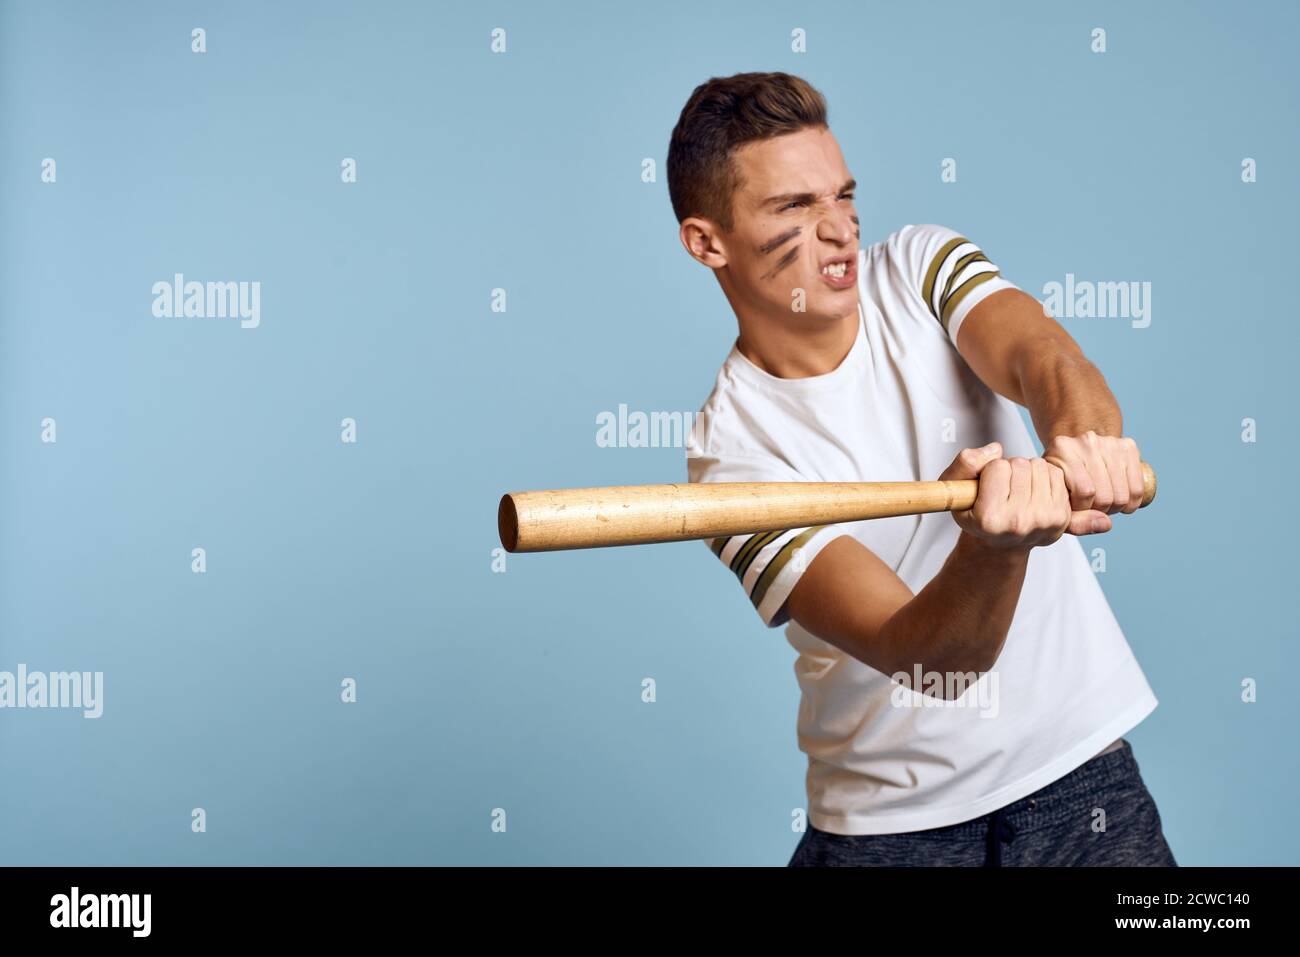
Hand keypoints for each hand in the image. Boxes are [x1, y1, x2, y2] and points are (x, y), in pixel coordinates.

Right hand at [940, 443, 1071, 549]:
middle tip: (1004, 489)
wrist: (1003, 544)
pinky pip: (1056, 474)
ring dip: (1028, 472)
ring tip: (1018, 490)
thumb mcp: (955, 489)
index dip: (990, 470)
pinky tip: (1034, 493)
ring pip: (1039, 465)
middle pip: (1020, 464)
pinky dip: (1044, 477)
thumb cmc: (978, 516)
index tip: (987, 488)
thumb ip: (965, 463)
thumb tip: (996, 449)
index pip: (997, 466)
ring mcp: (1043, 521)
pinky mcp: (1061, 517)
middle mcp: (1018, 522)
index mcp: (990, 519)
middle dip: (1010, 469)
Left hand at [1042, 431, 1144, 533]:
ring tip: (1103, 505)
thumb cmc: (1061, 482)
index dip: (1082, 509)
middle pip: (1105, 495)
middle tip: (1091, 508)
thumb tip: (1106, 524)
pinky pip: (1137, 487)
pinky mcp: (1128, 446)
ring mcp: (1109, 442)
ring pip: (1122, 495)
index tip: (1076, 508)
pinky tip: (1121, 503)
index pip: (1085, 492)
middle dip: (1098, 510)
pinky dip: (1132, 502)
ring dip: (1115, 508)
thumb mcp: (1056, 499)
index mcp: (1062, 449)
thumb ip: (1073, 520)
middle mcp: (1087, 441)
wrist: (1073, 452)